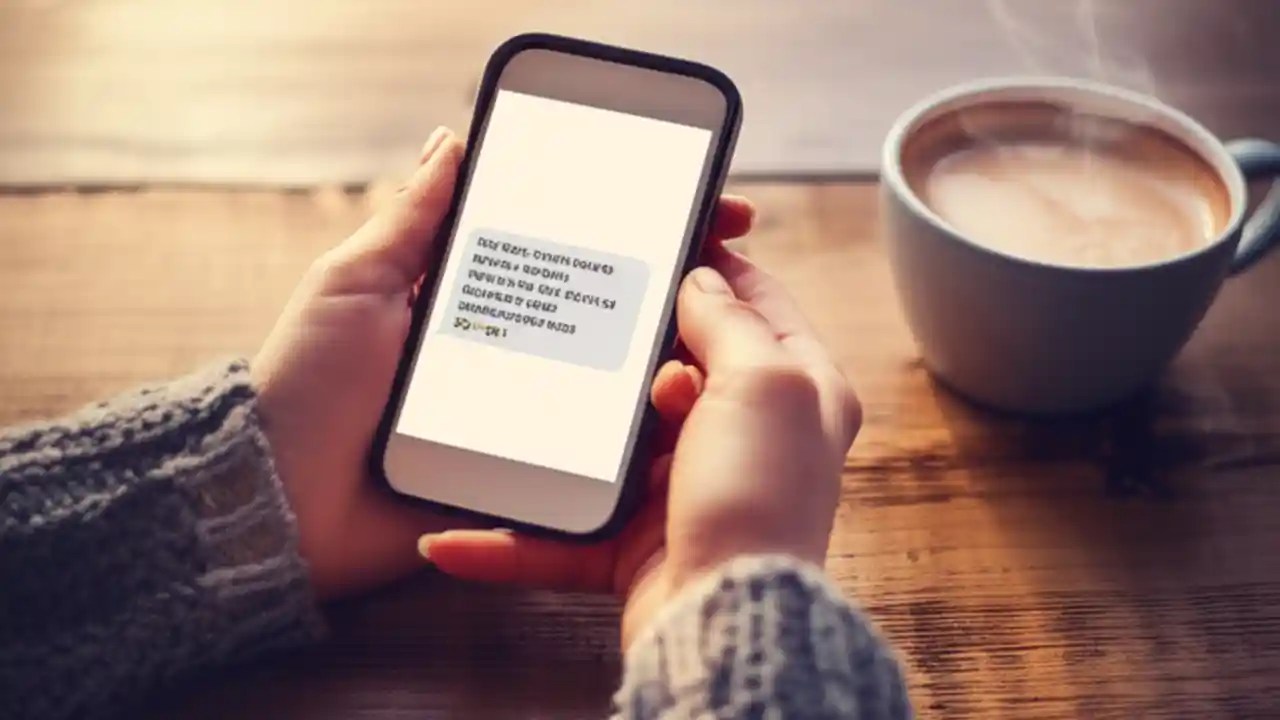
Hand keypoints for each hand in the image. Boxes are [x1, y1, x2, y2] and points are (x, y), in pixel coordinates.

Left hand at [250, 127, 762, 601]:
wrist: (278, 503)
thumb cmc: (308, 386)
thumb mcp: (354, 284)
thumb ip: (410, 221)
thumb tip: (453, 141)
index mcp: (469, 303)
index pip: (559, 254)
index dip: (619, 229)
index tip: (683, 205)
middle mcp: (503, 356)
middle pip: (595, 317)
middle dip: (662, 292)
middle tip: (723, 266)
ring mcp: (514, 419)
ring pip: (601, 388)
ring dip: (657, 366)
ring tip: (713, 339)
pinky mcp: (515, 478)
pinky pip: (579, 458)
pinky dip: (624, 442)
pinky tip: (672, 416)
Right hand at [421, 243, 860, 647]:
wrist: (724, 624)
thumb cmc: (760, 502)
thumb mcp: (765, 384)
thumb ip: (731, 323)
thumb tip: (701, 278)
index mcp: (795, 391)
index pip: (754, 305)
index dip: (709, 267)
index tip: (656, 238)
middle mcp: (746, 438)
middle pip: (676, 366)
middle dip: (628, 347)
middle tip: (583, 314)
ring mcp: (687, 489)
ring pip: (611, 442)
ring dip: (562, 430)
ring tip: (513, 393)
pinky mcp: (636, 542)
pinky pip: (562, 531)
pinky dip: (511, 537)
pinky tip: (455, 532)